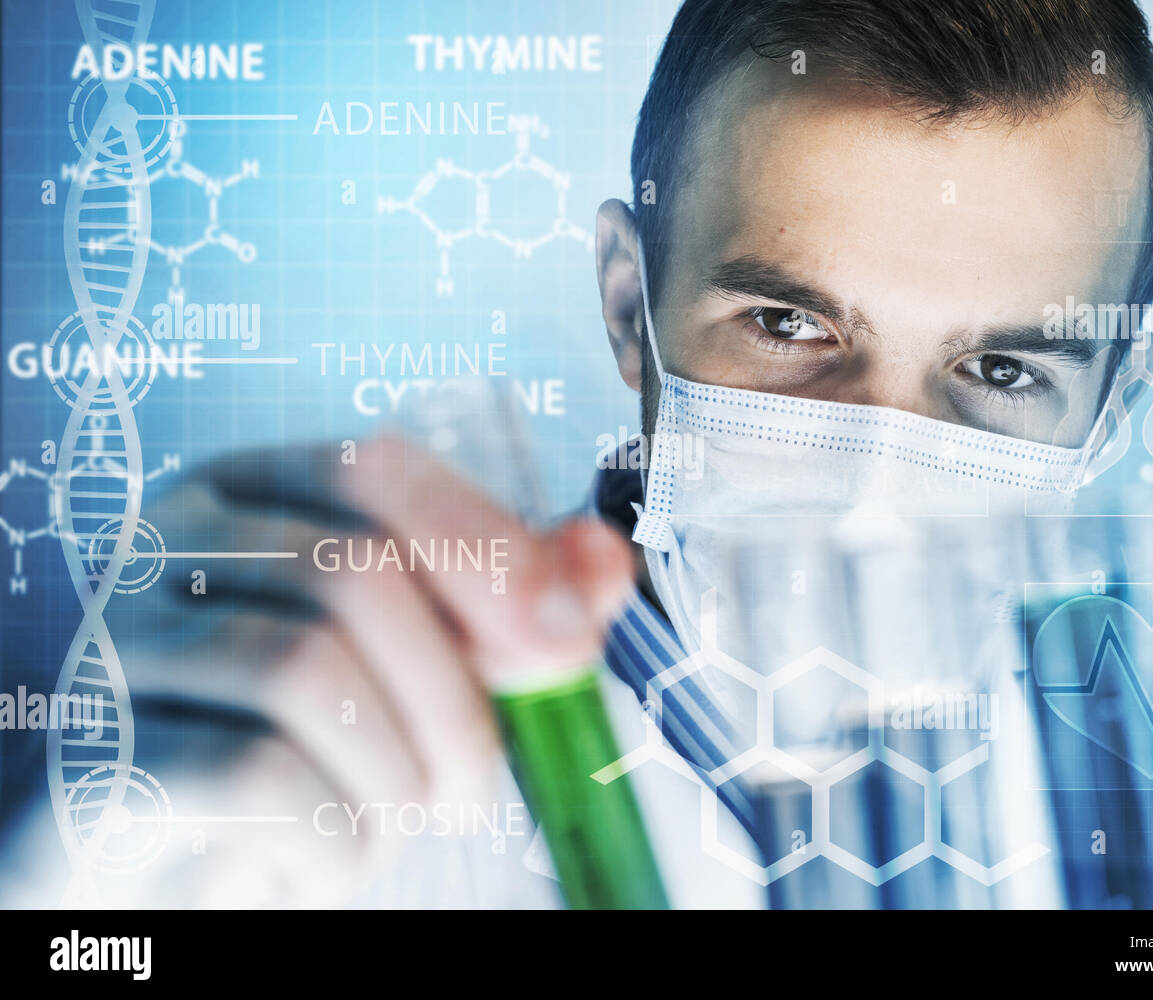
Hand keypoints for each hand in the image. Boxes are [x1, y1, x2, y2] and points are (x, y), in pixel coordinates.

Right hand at [98, 433, 633, 905]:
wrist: (176, 853)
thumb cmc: (312, 741)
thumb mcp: (418, 660)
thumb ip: (510, 605)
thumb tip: (605, 562)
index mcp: (253, 495)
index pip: (376, 468)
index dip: (491, 547)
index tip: (567, 640)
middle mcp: (169, 546)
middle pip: (355, 573)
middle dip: (455, 698)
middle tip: (474, 783)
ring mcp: (118, 646)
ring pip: (305, 670)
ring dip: (398, 773)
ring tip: (396, 816)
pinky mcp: (98, 759)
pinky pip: (254, 774)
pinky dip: (334, 836)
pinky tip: (327, 854)